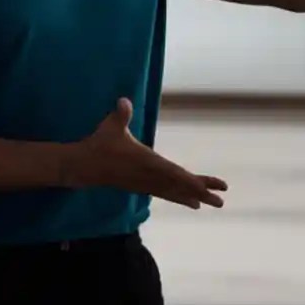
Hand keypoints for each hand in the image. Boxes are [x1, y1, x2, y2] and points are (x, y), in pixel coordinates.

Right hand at [63, 99, 227, 209]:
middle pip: (180, 185)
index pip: (173, 173)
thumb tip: (123, 101)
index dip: (190, 181)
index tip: (205, 188)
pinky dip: (181, 197)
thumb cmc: (100, 144)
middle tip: (221, 201)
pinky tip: (194, 203)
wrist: (83, 166)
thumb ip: (120, 115)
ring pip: (175, 191)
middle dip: (201, 192)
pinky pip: (167, 193)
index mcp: (147, 162)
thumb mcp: (110, 127)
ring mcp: (147, 183)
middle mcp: (150, 176)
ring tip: (215, 202)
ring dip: (195, 196)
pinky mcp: (143, 186)